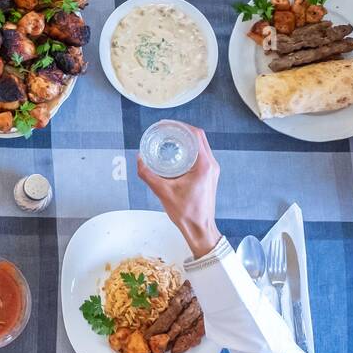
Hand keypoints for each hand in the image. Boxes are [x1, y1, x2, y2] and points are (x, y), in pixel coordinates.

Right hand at [137, 126, 222, 257]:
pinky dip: (190, 149)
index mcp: (204, 165)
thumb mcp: (163, 192)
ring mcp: (212, 170)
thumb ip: (148, 175)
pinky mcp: (209, 175)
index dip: (180, 126)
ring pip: (200, 145)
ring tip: (169, 138)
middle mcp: (211, 165)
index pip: (195, 135)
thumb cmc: (187, 214)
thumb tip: (139, 160)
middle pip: (198, 137)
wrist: (200, 229)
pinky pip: (201, 155)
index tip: (167, 124)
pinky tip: (177, 153)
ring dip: (186, 139)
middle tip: (165, 129)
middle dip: (181, 130)